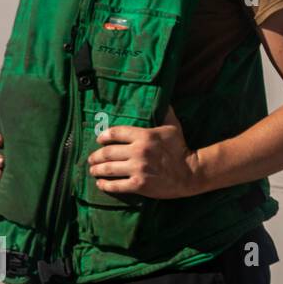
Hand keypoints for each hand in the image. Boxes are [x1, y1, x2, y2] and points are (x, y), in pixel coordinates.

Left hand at [88, 105, 202, 200]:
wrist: (191, 173)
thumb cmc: (180, 148)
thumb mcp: (173, 127)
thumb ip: (165, 112)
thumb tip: (162, 97)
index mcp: (145, 135)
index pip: (115, 133)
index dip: (103, 136)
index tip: (99, 140)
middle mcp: (139, 151)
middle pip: (107, 152)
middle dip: (95, 156)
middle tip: (91, 158)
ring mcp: (138, 169)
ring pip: (108, 169)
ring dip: (96, 170)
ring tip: (93, 170)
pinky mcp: (139, 185)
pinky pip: (115, 185)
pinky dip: (105, 185)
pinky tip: (100, 183)